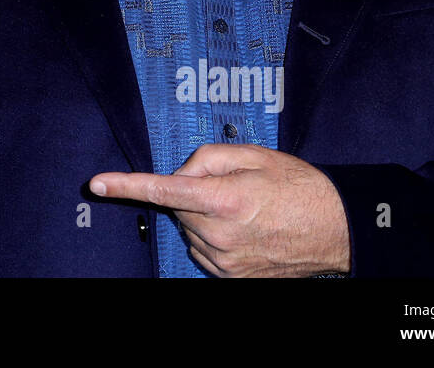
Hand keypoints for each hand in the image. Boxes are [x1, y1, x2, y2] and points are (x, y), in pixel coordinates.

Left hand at [91, 144, 349, 276]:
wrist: (337, 229)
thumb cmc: (297, 187)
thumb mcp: (253, 155)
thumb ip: (207, 158)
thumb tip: (180, 172)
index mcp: (222, 199)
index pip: (161, 190)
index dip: (125, 185)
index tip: (96, 184)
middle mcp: (217, 234)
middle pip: (178, 207)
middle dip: (192, 193)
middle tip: (230, 187)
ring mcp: (224, 261)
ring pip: (189, 229)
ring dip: (203, 216)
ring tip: (244, 210)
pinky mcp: (231, 277)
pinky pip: (203, 250)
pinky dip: (213, 237)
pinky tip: (243, 229)